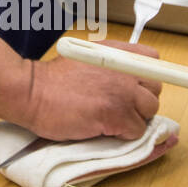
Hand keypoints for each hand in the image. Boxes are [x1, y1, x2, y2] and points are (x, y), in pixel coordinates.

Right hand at [25, 41, 161, 140]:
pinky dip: (124, 134)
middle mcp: (126, 69)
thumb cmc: (54, 81)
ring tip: (109, 118)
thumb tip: (132, 80)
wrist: (31, 92)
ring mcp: (123, 92)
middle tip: (118, 107)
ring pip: (149, 113)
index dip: (146, 79)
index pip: (155, 62)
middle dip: (141, 102)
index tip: (137, 89)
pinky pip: (136, 131)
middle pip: (156, 90)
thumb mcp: (89, 58)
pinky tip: (103, 127)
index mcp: (119, 53)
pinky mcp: (116, 114)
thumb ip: (113, 65)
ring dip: (134, 119)